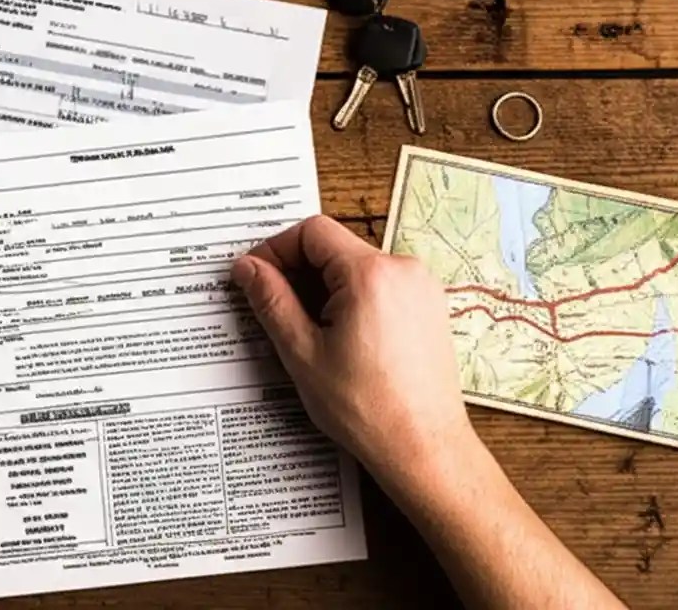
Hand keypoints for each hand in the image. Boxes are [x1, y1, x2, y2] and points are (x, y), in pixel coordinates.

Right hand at [231, 215, 475, 496]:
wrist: (423, 447)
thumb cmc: (368, 409)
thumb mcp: (303, 352)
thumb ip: (272, 301)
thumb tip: (248, 269)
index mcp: (371, 274)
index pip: (312, 232)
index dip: (275, 249)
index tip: (255, 277)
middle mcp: (403, 269)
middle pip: (335, 247)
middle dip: (298, 271)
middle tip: (273, 309)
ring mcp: (422, 287)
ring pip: (356, 267)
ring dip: (325, 287)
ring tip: (307, 332)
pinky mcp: (429, 306)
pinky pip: (381, 285)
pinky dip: (352, 299)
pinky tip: (338, 338)